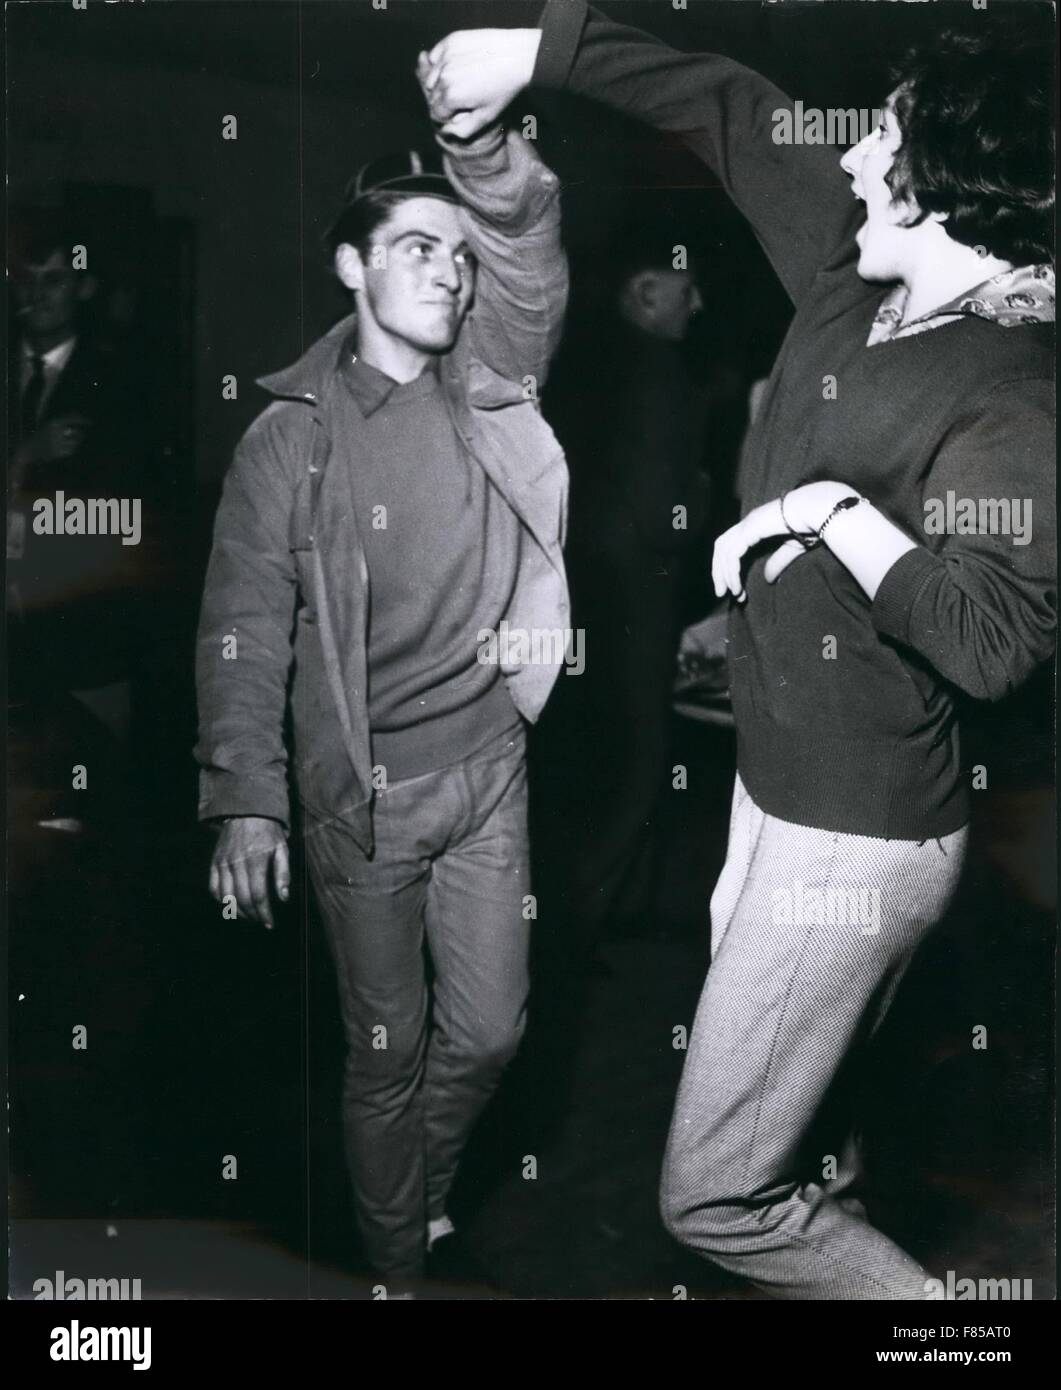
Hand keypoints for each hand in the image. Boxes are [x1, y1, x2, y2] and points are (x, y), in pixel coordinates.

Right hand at [27, 414, 89, 464]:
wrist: (29, 449)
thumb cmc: (42, 436)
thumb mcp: (50, 425)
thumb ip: (64, 422)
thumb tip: (79, 418)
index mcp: (53, 423)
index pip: (72, 419)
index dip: (83, 420)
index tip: (90, 422)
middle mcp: (56, 432)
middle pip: (77, 433)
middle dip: (79, 435)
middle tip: (79, 436)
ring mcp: (57, 442)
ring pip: (75, 443)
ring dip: (75, 443)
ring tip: (66, 443)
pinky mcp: (58, 452)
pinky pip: (71, 451)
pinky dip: (70, 450)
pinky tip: (63, 449)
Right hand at [209, 816, 289, 928]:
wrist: (246, 811)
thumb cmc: (268, 832)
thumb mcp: (282, 849)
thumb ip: (283, 874)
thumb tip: (283, 898)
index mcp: (255, 861)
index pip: (257, 895)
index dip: (263, 913)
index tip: (270, 924)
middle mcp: (236, 864)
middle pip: (242, 899)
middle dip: (252, 915)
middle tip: (261, 921)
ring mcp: (222, 863)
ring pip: (226, 896)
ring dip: (237, 911)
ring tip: (249, 916)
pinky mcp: (214, 862)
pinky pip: (213, 887)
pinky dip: (221, 900)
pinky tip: (232, 905)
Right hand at [418, 29, 540, 137]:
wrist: (519, 56)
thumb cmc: (504, 90)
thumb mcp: (486, 117)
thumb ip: (462, 130)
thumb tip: (444, 131)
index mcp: (451, 97)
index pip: (436, 113)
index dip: (448, 116)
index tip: (461, 112)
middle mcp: (444, 76)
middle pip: (433, 96)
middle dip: (443, 100)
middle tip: (463, 98)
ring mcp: (446, 56)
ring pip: (431, 77)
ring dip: (440, 82)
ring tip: (460, 83)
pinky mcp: (451, 41)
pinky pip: (435, 56)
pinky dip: (440, 63)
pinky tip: (455, 67)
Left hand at [711, 482, 856, 599]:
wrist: (820, 510)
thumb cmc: (811, 524)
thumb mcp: (792, 548)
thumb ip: (777, 562)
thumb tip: (768, 578)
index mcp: (755, 525)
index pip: (731, 545)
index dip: (728, 566)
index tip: (734, 588)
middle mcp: (748, 522)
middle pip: (721, 547)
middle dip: (718, 570)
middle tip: (721, 593)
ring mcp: (748, 523)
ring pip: (723, 550)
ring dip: (723, 574)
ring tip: (732, 593)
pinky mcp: (751, 528)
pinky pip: (733, 553)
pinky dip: (731, 571)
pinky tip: (737, 586)